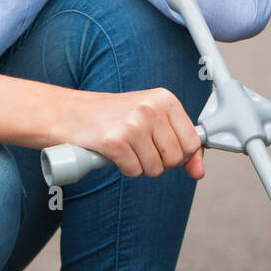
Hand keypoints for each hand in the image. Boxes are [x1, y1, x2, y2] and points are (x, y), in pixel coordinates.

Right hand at [56, 88, 204, 180]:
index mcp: (164, 99)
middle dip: (159, 162)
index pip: (193, 142)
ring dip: (140, 166)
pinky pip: (134, 171)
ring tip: (127, 148)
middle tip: (140, 149)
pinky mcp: (115, 141)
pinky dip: (125, 168)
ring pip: (155, 169)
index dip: (181, 155)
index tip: (163, 149)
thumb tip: (199, 171)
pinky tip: (115, 153)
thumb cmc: (112, 116)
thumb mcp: (150, 119)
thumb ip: (179, 142)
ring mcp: (133, 124)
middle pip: (175, 159)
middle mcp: (151, 108)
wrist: (71, 113)